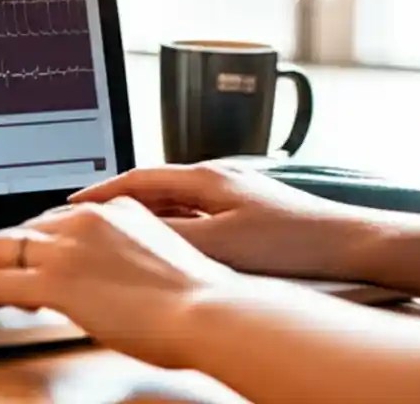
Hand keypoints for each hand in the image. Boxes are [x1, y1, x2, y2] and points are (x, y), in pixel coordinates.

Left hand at [0, 196, 245, 368]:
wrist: (206, 310)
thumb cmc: (198, 298)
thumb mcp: (164, 260)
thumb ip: (131, 258)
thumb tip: (116, 279)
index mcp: (118, 209)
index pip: (58, 219)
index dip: (34, 240)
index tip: (24, 254)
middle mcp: (88, 220)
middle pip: (26, 230)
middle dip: (1, 252)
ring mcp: (68, 247)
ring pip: (3, 249)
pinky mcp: (53, 280)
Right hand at [70, 162, 388, 280]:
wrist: (347, 243)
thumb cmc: (292, 241)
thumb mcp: (220, 243)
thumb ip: (172, 236)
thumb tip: (130, 233)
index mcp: (205, 176)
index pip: (139, 177)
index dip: (101, 190)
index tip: (72, 202)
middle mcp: (217, 176)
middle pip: (153, 186)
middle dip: (117, 201)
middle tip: (86, 219)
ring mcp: (233, 191)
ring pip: (175, 200)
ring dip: (144, 213)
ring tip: (118, 232)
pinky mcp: (248, 209)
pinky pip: (195, 212)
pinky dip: (172, 223)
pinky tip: (169, 242)